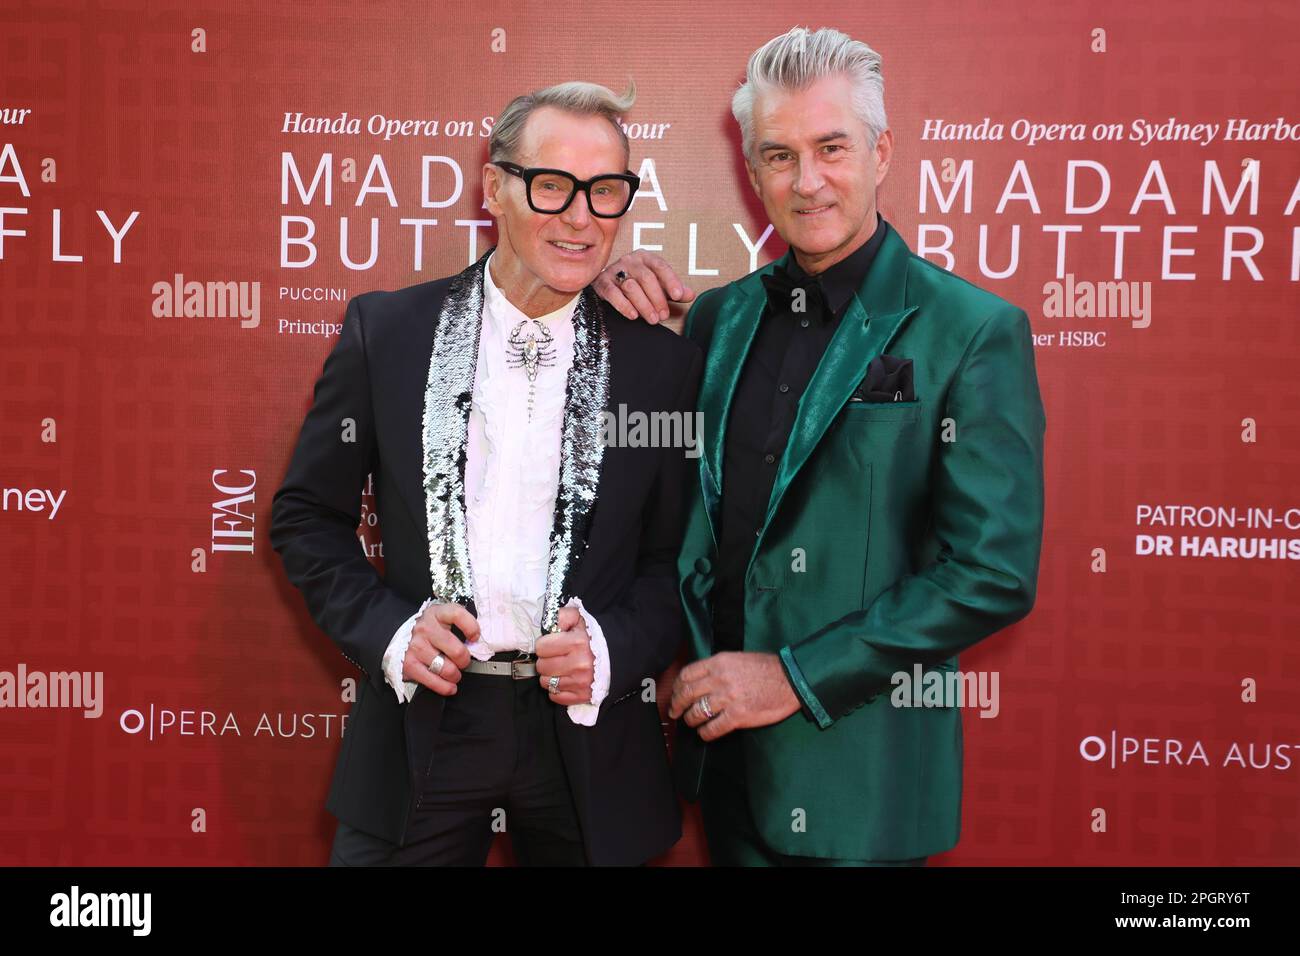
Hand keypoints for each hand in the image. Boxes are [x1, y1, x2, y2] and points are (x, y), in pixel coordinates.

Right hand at [402, 603, 479, 695]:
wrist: (405, 636)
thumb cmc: (431, 629)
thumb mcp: (444, 619)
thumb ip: (461, 625)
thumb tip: (479, 642)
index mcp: (437, 613)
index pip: (457, 615)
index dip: (471, 627)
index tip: (475, 637)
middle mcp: (425, 629)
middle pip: (457, 651)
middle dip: (464, 661)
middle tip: (463, 661)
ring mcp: (416, 647)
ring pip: (447, 669)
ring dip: (455, 675)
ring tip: (455, 673)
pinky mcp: (410, 664)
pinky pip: (433, 681)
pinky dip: (445, 687)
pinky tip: (450, 686)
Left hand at [535, 605, 594, 704]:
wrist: (617, 654)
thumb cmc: (593, 636)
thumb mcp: (579, 618)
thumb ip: (560, 617)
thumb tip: (545, 625)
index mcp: (577, 643)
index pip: (541, 647)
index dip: (545, 644)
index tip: (552, 644)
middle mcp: (579, 664)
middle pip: (541, 666)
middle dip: (546, 660)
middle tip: (557, 656)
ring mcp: (581, 682)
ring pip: (546, 682)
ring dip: (550, 675)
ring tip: (561, 668)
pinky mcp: (582, 696)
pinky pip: (555, 696)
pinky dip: (557, 689)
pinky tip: (566, 679)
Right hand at [593, 250, 695, 322]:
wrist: (608, 284)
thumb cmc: (637, 284)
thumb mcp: (658, 286)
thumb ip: (674, 290)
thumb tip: (690, 295)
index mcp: (646, 257)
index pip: (660, 266)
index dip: (670, 281)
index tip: (678, 296)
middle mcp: (630, 261)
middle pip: (646, 277)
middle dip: (657, 298)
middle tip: (663, 315)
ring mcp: (615, 270)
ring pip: (631, 287)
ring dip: (644, 305)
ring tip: (652, 319)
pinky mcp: (602, 283)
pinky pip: (613, 294)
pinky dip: (624, 305)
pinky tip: (633, 315)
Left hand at [668, 652, 801, 740]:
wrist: (791, 680)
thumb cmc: (767, 668)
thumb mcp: (739, 658)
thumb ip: (719, 668)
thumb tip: (702, 679)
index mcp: (719, 662)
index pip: (687, 674)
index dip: (677, 687)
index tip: (675, 694)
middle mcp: (720, 679)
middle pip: (687, 694)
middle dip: (677, 705)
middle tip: (675, 712)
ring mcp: (728, 698)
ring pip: (697, 712)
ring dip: (690, 720)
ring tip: (692, 722)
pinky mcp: (738, 715)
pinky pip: (713, 728)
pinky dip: (705, 733)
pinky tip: (705, 733)